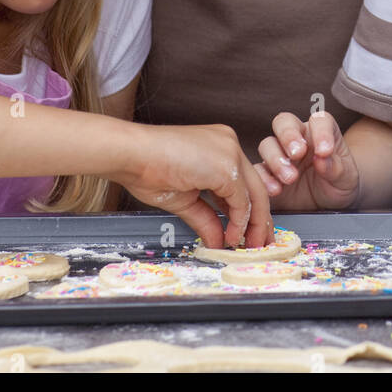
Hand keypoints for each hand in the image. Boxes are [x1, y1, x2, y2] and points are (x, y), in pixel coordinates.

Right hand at [118, 123, 272, 248]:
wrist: (131, 155)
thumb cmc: (147, 168)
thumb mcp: (184, 199)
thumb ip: (206, 218)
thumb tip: (218, 240)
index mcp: (220, 147)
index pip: (244, 182)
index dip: (248, 211)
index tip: (248, 232)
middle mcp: (229, 145)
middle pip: (255, 187)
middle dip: (259, 220)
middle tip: (260, 244)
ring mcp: (230, 152)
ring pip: (254, 193)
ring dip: (253, 224)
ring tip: (250, 246)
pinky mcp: (226, 166)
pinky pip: (241, 199)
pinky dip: (239, 222)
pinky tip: (232, 237)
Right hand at [255, 110, 359, 210]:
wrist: (329, 204)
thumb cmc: (339, 182)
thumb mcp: (346, 177)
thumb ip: (335, 167)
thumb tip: (322, 158)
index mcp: (320, 132)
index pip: (319, 121)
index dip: (321, 132)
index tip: (325, 151)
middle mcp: (297, 138)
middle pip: (284, 122)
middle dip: (288, 136)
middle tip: (297, 154)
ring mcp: (280, 155)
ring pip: (267, 145)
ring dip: (276, 160)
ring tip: (290, 178)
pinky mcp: (268, 174)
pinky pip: (258, 171)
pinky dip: (263, 179)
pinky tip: (275, 190)